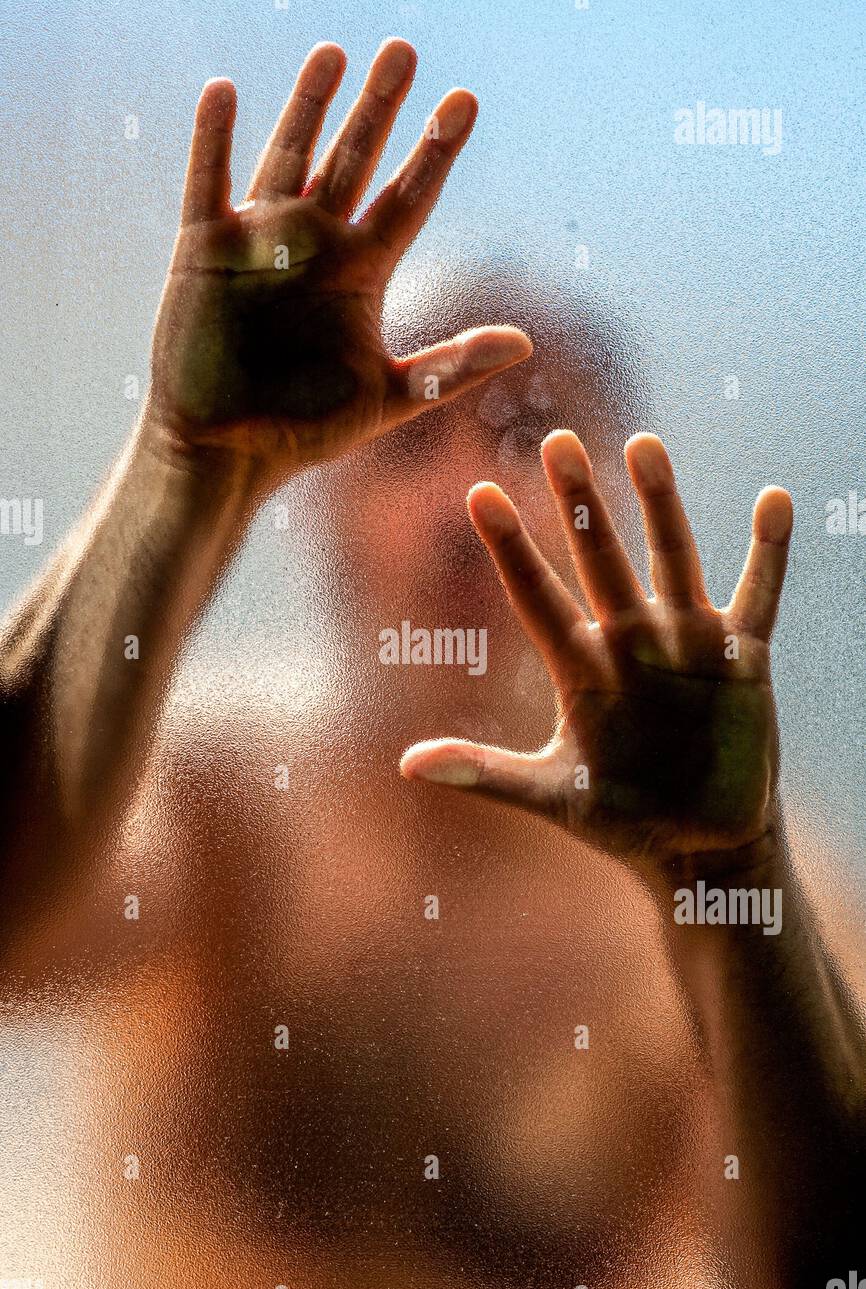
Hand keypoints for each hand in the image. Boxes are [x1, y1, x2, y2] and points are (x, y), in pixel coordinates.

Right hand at [148, 40, 530, 484]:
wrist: (227, 452)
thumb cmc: (305, 430)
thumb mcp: (387, 399)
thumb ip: (451, 368)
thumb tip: (526, 343)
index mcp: (363, 273)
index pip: (407, 199)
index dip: (435, 153)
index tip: (464, 102)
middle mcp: (317, 245)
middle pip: (354, 161)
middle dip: (379, 109)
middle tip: (405, 51)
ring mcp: (261, 241)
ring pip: (290, 156)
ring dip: (309, 107)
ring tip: (334, 54)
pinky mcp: (204, 249)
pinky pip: (209, 182)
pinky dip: (214, 140)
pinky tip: (224, 93)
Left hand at [401, 431, 792, 867]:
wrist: (699, 845)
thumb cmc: (620, 819)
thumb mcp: (553, 796)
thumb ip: (485, 773)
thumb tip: (406, 764)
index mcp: (579, 668)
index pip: (535, 596)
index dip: (510, 548)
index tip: (479, 494)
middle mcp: (629, 641)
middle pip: (600, 559)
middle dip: (580, 504)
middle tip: (558, 441)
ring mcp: (685, 643)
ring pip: (672, 559)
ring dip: (660, 505)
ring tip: (643, 446)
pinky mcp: (741, 658)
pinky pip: (758, 595)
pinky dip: (767, 553)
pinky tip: (774, 501)